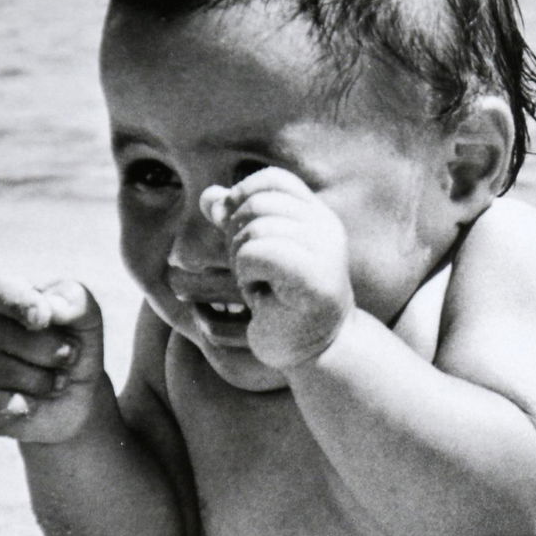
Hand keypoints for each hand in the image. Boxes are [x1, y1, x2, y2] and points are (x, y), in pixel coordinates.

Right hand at [0, 277, 104, 442]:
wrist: (78, 401)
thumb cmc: (76, 351)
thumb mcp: (88, 321)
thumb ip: (75, 302)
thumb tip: (51, 307)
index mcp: (7, 300)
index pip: (1, 290)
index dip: (20, 303)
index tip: (43, 319)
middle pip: (5, 334)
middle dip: (50, 350)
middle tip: (70, 358)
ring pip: (2, 371)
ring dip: (43, 380)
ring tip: (57, 382)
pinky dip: (25, 407)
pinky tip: (34, 404)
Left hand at [200, 168, 351, 370]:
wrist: (318, 354)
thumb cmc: (285, 307)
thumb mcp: (259, 258)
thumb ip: (235, 223)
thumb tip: (208, 198)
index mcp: (319, 219)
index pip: (274, 181)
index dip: (243, 196)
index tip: (235, 231)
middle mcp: (327, 229)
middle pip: (259, 203)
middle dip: (237, 235)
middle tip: (247, 271)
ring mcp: (325, 253)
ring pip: (256, 228)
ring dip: (242, 260)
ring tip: (256, 286)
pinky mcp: (313, 279)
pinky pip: (258, 253)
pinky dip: (246, 275)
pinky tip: (259, 297)